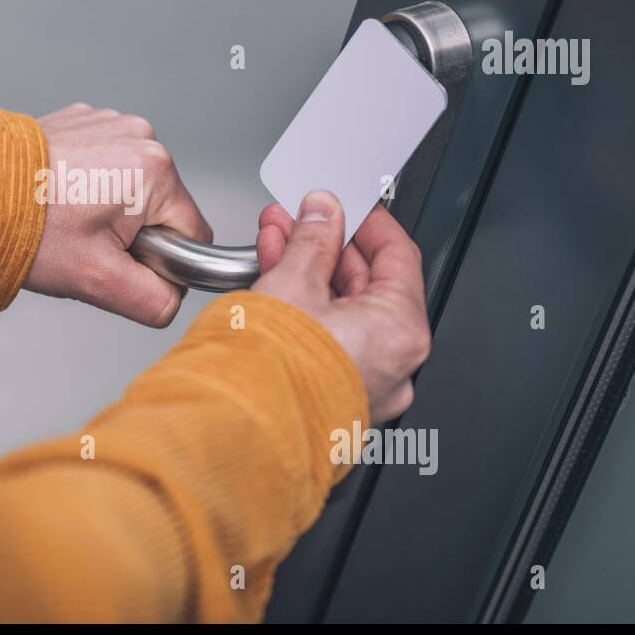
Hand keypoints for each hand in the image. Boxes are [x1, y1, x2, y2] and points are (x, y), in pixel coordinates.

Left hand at [25, 103, 211, 326]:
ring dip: (110, 210)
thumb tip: (170, 300)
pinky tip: (58, 197)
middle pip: (164, 210)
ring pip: (135, 190)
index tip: (120, 262)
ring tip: (67, 219)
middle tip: (85, 242)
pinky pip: (106, 166)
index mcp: (155, 170)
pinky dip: (88, 184)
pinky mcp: (85, 121)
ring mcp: (111, 123)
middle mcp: (140, 136)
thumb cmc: (27, 229)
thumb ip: (153, 300)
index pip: (193, 235)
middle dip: (132, 235)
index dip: (163, 262)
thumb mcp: (97, 280)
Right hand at [252, 190, 430, 422]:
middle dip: (327, 245)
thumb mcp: (293, 282)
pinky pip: (328, 339)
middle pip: (367, 286)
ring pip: (342, 312)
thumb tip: (323, 215)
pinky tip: (275, 277)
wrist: (233, 429)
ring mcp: (363, 385)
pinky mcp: (331, 396)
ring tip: (276, 240)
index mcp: (401, 334)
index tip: (346, 205)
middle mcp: (393, 367)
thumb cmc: (270, 375)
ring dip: (309, 271)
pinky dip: (306, 308)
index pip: (398, 256)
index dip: (368, 222)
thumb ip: (313, 240)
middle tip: (300, 219)